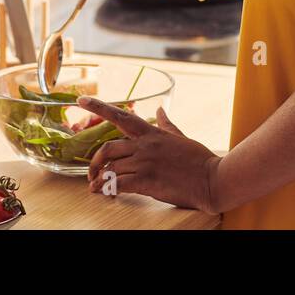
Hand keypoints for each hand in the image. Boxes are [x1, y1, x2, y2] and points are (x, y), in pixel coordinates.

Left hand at [81, 97, 221, 212]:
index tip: (81, 100)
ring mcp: (145, 163)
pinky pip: (118, 184)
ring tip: (95, 188)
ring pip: (110, 169)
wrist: (213, 179)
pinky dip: (108, 189)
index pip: (120, 115)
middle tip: (91, 173)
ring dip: (99, 180)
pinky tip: (106, 194)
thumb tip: (158, 109)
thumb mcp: (181, 137)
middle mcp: (145, 146)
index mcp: (152, 133)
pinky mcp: (147, 181)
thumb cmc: (199, 159)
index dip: (98, 107)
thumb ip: (166, 124)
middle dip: (94, 161)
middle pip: (107, 148)